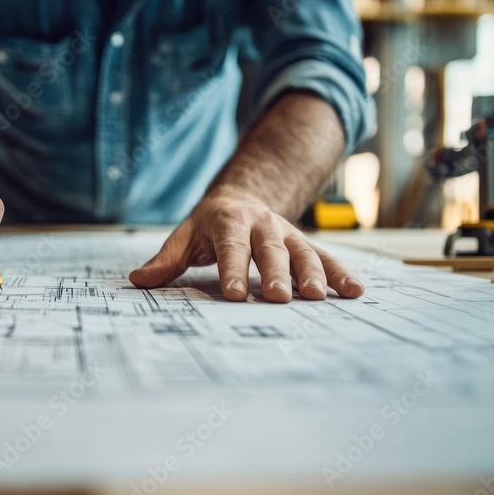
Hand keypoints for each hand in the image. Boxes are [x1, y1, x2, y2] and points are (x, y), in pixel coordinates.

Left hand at [128, 191, 363, 302]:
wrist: (244, 196)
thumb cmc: (209, 225)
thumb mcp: (185, 236)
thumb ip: (166, 260)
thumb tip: (139, 281)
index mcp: (229, 220)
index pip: (231, 246)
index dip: (233, 269)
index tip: (235, 294)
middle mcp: (262, 224)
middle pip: (271, 248)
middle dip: (275, 273)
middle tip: (277, 298)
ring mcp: (287, 232)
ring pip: (302, 251)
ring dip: (313, 273)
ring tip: (317, 297)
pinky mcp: (305, 244)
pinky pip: (325, 257)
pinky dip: (341, 274)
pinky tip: (355, 292)